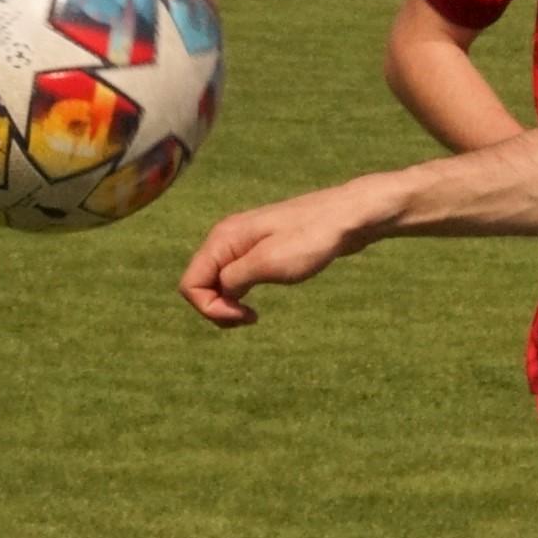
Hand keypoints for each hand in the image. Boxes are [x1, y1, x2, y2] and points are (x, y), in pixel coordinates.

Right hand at [177, 178, 398, 326]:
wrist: (347, 218)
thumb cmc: (311, 239)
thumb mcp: (268, 263)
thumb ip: (234, 278)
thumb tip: (220, 292)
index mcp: (223, 240)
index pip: (190, 284)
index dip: (209, 307)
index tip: (242, 315)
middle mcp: (226, 239)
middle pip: (200, 283)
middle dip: (216, 308)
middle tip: (249, 319)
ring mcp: (242, 244)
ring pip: (217, 283)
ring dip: (228, 304)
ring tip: (252, 317)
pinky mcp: (259, 250)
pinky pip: (235, 278)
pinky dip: (239, 295)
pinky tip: (255, 305)